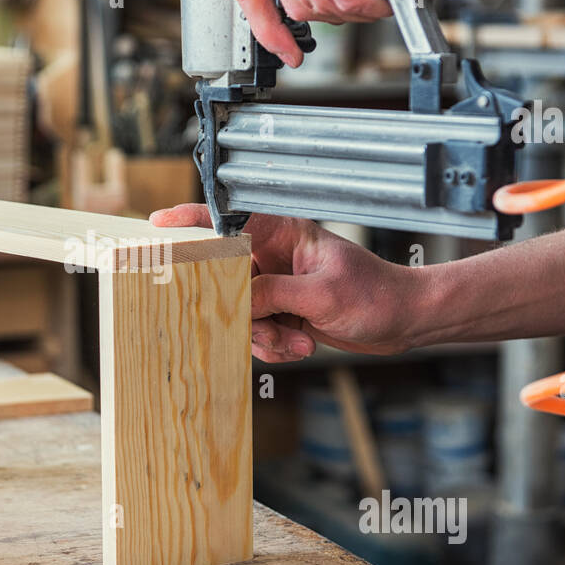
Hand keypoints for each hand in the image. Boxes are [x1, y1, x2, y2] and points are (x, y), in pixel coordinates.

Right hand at [149, 204, 423, 361]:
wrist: (403, 321)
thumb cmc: (376, 294)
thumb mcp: (320, 294)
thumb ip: (272, 294)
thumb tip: (236, 301)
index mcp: (284, 233)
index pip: (229, 220)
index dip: (192, 221)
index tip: (160, 226)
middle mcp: (275, 256)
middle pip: (225, 278)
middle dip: (241, 311)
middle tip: (266, 325)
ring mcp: (277, 285)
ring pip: (239, 312)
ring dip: (264, 335)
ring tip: (298, 338)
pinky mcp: (282, 310)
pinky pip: (255, 330)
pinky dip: (273, 344)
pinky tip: (301, 343)